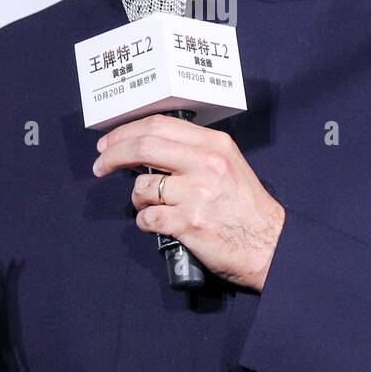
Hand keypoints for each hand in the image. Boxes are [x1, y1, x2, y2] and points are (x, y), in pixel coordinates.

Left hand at [93, 115, 284, 291]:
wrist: (270, 245)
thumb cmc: (246, 208)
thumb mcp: (228, 165)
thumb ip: (193, 153)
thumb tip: (147, 150)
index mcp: (214, 145)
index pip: (158, 126)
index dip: (125, 132)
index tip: (109, 144)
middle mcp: (206, 164)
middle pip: (143, 147)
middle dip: (113, 155)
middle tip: (101, 165)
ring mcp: (197, 194)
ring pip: (142, 187)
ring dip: (137, 198)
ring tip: (151, 206)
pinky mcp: (189, 223)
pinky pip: (148, 217)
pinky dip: (146, 221)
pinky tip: (158, 224)